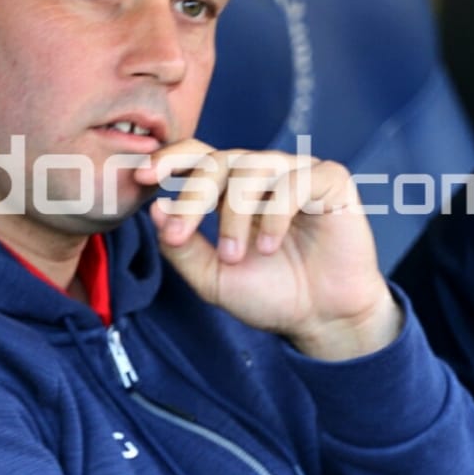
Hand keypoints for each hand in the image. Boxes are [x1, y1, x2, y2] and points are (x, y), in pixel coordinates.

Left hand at [134, 140, 400, 360]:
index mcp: (233, 189)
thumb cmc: (271, 295)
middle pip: (217, 162)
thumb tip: (154, 208)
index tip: (142, 178)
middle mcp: (264, 173)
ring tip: (236, 256)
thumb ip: (181, 247)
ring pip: (252, 169)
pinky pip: (295, 181)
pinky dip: (275, 213)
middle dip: (191, 197)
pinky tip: (269, 246)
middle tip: (179, 234)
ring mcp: (297, 173)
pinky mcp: (330, 181)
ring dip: (234, 214)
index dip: (170, 159)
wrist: (323, 319)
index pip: (198, 155)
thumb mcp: (212, 277)